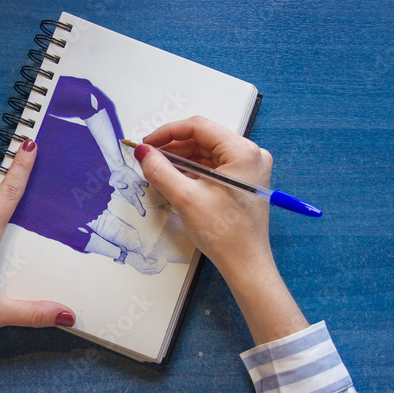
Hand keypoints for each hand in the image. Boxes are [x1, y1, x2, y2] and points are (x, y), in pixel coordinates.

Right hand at [108, 164, 147, 215]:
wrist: (120, 169)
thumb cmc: (115, 176)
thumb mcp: (112, 181)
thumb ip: (117, 184)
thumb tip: (124, 186)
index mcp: (126, 195)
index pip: (133, 203)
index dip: (138, 208)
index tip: (142, 214)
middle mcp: (132, 192)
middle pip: (137, 202)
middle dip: (140, 208)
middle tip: (143, 213)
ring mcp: (136, 187)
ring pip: (141, 193)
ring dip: (138, 190)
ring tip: (133, 183)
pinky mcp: (139, 180)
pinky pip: (145, 184)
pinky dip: (143, 184)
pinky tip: (139, 182)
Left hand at [125, 250, 164, 274]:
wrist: (126, 255)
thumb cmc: (133, 256)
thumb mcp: (142, 260)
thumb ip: (149, 261)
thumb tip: (155, 260)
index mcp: (145, 271)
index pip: (156, 271)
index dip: (161, 266)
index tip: (165, 261)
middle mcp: (145, 271)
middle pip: (157, 270)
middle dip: (163, 265)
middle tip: (166, 259)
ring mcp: (144, 269)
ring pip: (157, 268)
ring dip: (162, 263)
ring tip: (164, 258)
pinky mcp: (144, 265)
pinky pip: (153, 265)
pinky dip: (158, 262)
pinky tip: (160, 258)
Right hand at [133, 116, 306, 344]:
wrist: (246, 265)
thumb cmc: (224, 233)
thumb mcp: (185, 198)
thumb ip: (160, 170)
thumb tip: (142, 152)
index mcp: (242, 152)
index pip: (198, 127)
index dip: (167, 132)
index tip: (146, 144)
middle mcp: (250, 154)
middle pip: (203, 138)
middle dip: (173, 146)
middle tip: (148, 157)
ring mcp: (249, 168)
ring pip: (207, 152)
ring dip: (181, 158)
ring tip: (158, 169)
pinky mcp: (244, 182)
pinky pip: (214, 166)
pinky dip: (193, 170)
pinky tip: (175, 178)